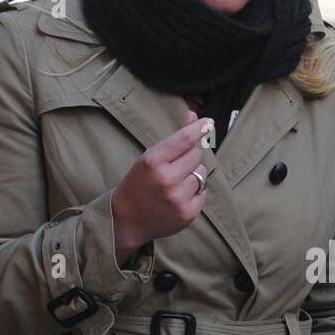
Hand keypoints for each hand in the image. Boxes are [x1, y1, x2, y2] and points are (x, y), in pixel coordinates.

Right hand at [112, 110, 213, 264]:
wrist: (127, 220)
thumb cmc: (138, 184)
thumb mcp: (149, 157)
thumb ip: (174, 138)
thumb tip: (194, 115)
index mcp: (153, 162)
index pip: (184, 139)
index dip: (199, 128)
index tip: (208, 122)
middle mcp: (166, 179)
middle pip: (196, 155)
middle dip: (189, 157)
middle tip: (175, 167)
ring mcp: (178, 198)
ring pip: (202, 173)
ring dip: (193, 175)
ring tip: (175, 184)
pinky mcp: (188, 213)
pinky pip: (203, 192)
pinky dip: (195, 192)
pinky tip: (179, 197)